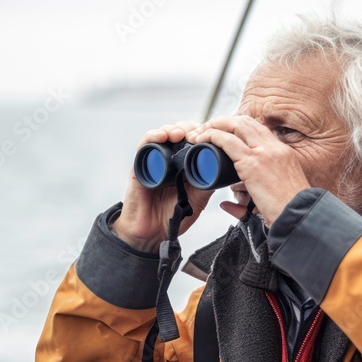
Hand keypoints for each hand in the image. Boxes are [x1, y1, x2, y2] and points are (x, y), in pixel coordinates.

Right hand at [113, 122, 213, 252]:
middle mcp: (170, 160)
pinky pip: (145, 145)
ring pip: (163, 134)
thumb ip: (207, 184)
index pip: (194, 140)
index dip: (202, 133)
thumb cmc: (173, 217)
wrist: (153, 233)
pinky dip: (153, 136)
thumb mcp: (197, 199)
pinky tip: (162, 136)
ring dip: (173, 129)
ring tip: (181, 134)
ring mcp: (154, 160)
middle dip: (189, 129)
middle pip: (180, 133)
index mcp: (185, 165)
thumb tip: (221, 167)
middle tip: (196, 134)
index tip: (210, 134)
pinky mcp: (139, 165)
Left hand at [186, 116, 310, 225]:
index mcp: (283, 152)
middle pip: (245, 122)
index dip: (238, 127)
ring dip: (214, 125)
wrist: (300, 215)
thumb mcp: (276, 195)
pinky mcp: (252, 163)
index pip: (258, 129)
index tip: (224, 133)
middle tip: (208, 130)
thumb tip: (227, 205)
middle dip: (223, 122)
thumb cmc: (290, 211)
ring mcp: (263, 152)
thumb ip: (253, 196)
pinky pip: (227, 141)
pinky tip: (202, 138)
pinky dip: (212, 136)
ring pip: (235, 125)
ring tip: (201, 133)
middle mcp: (274, 147)